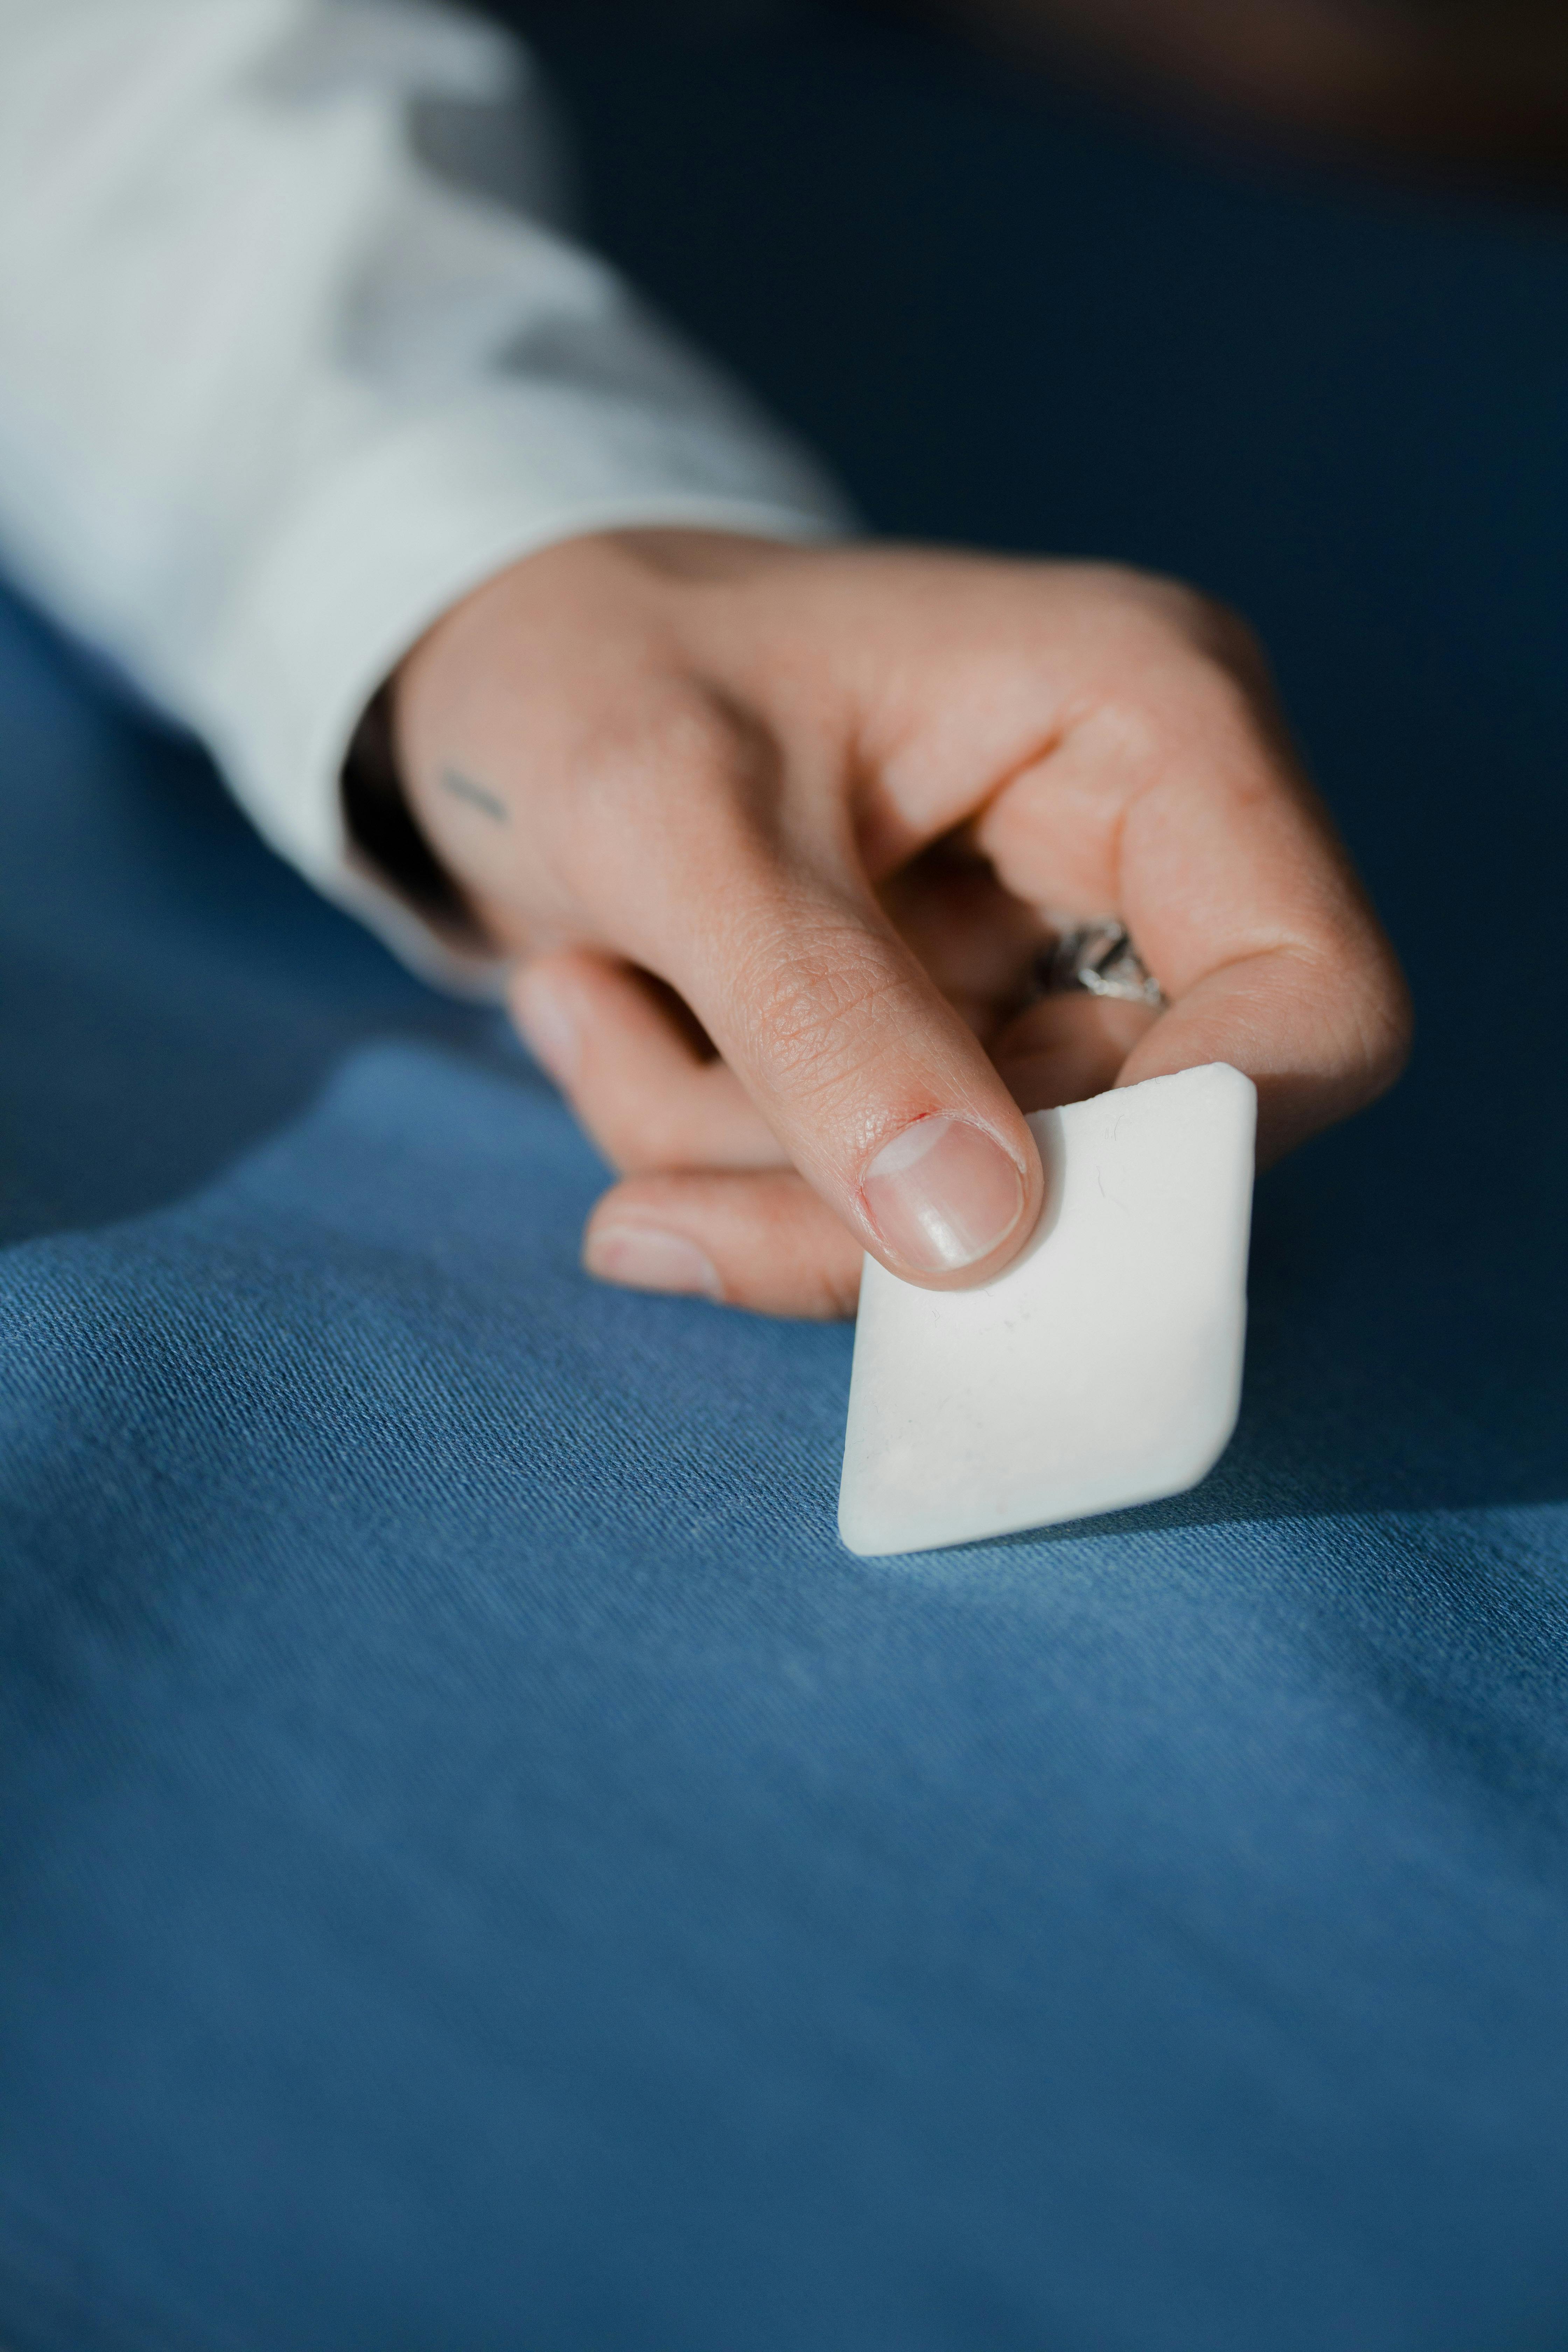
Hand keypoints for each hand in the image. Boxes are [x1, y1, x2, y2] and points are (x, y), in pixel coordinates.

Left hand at [389, 530, 1409, 1316]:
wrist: (490, 664)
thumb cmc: (584, 662)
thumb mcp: (665, 813)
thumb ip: (820, 1019)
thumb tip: (980, 1235)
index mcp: (1150, 722)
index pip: (1310, 1001)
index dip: (1184, 1156)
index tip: (965, 1236)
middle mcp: (1131, 852)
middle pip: (1118, 1147)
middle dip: (856, 1199)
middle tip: (647, 1204)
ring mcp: (1032, 959)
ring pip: (969, 1199)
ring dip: (743, 1163)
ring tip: (587, 1004)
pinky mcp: (937, 1035)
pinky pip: (864, 1190)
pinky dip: (710, 1145)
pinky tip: (601, 1012)